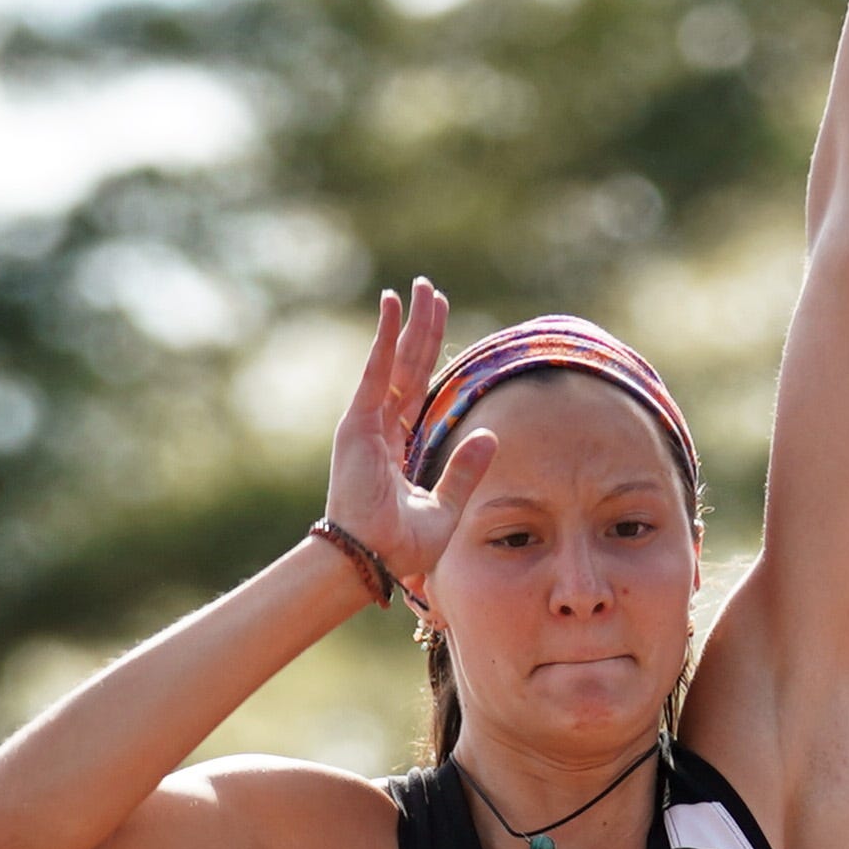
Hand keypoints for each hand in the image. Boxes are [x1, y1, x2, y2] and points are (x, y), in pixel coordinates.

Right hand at [321, 280, 499, 608]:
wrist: (371, 559)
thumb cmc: (400, 545)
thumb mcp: (446, 506)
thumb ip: (465, 471)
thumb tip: (490, 436)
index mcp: (397, 447)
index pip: (417, 391)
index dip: (429, 357)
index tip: (438, 324)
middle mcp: (381, 429)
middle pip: (408, 368)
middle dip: (421, 329)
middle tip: (431, 292)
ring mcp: (367, 423)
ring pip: (395, 362)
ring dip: (408, 324)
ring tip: (419, 289)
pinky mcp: (358, 422)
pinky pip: (377, 371)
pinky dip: (385, 338)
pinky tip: (393, 306)